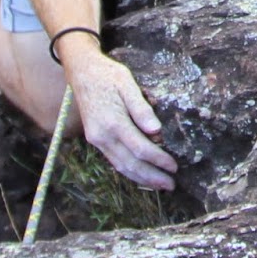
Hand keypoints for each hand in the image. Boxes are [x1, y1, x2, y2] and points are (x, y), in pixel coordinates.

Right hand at [68, 51, 178, 189]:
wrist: (81, 72)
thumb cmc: (107, 75)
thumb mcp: (127, 84)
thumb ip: (141, 108)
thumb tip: (156, 131)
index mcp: (112, 122)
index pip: (140, 148)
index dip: (159, 160)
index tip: (174, 166)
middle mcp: (102, 136)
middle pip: (130, 163)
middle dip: (152, 176)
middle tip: (171, 185)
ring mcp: (97, 139)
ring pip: (120, 166)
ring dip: (141, 178)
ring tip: (159, 185)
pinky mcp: (96, 139)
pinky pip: (114, 160)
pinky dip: (129, 171)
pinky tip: (141, 175)